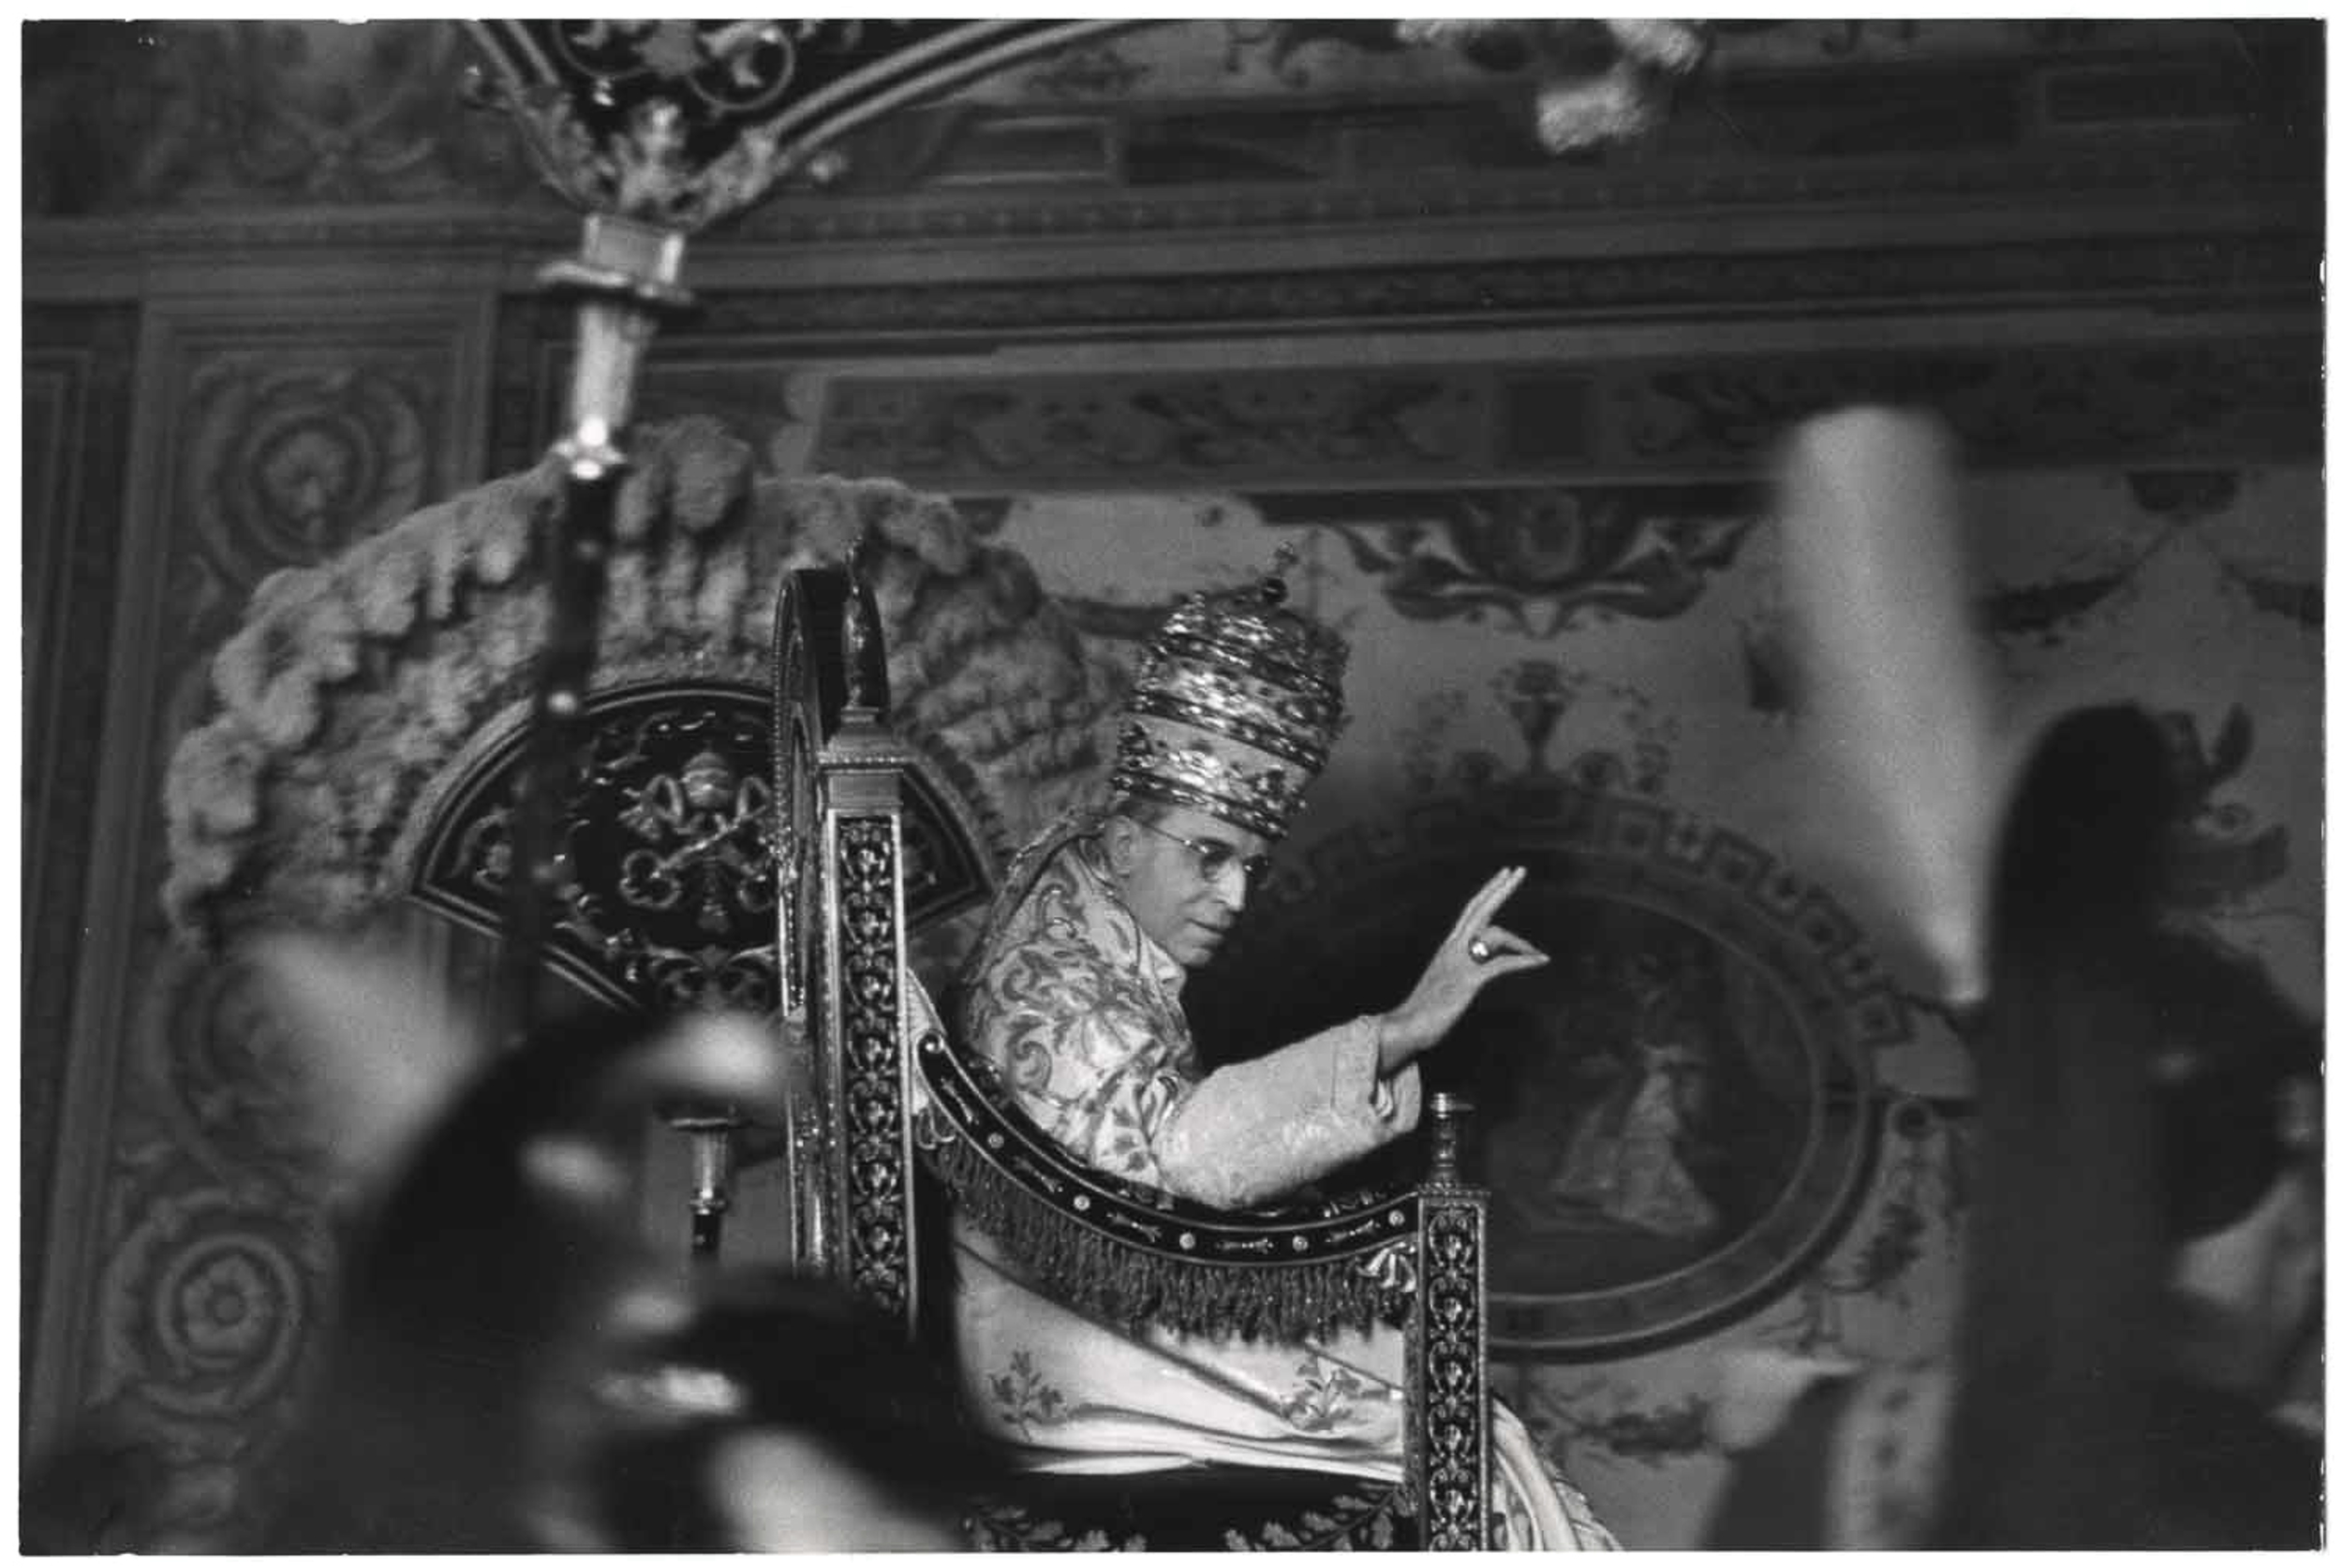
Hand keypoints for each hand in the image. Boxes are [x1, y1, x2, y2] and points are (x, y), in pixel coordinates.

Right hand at [1379, 866, 1547, 1072]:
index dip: (1489, 891)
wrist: (1407, 1026)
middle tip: (1519, 869)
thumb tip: (1477, 969)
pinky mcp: (1468, 981)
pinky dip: (1524, 961)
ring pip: (1495, 935)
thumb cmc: (1426, 1010)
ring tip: (1539, 955)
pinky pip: (1502, 964)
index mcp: (1449, 947)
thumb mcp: (1446, 982)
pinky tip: (1540, 961)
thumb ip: (1461, 970)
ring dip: (1521, 942)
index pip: (1471, 910)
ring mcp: (1460, 963)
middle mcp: (1453, 948)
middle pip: (1480, 908)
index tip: (1504, 875)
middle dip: (1501, 888)